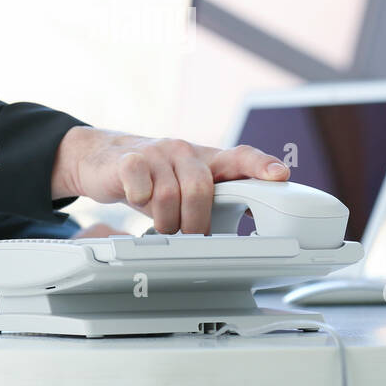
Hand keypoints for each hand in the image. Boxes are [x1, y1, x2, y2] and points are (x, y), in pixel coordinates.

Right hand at [50, 127, 289, 235]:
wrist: (105, 159)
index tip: (280, 175)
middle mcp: (184, 151)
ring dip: (165, 220)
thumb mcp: (187, 186)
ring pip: (170, 195)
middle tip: (188, 234)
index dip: (261, 166)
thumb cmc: (155, 178)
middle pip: (201, 189)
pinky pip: (141, 188)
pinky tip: (138, 199)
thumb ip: (216, 197)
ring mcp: (157, 152)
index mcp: (206, 159)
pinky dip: (140, 202)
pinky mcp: (129, 159)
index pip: (241, 156)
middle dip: (195, 222)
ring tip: (161, 222)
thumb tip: (250, 220)